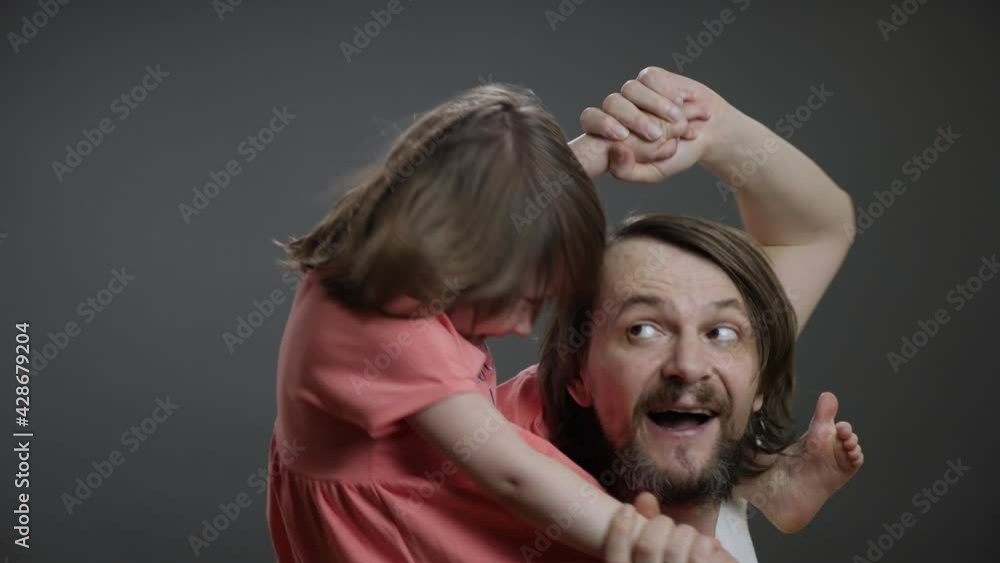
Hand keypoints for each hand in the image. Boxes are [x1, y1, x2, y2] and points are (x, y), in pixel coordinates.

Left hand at [569, 70, 704, 178]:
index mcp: (611, 134)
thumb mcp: (653, 172)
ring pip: (630, 89)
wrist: (709, 133)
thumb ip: (627, 171)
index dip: (601, 124)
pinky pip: (649, 78)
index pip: (591, 121)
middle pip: (611, 103)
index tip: (621, 136)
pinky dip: (667, 92)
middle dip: (634, 119)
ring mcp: (634, 93)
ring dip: (655, 106)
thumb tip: (613, 151)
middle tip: (656, 135)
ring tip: (678, 122)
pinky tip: (681, 103)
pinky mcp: (651, 78)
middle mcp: (619, 111)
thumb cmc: (677, 155)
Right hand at [603, 493, 735, 562]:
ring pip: (674, 547)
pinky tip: (705, 544)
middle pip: (646, 546)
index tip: (626, 509)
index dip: (619, 528)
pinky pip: (699, 556)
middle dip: (659, 524)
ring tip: (687, 535)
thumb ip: (644, 532)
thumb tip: (645, 497)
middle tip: (666, 524)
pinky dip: (703, 541)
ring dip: (684, 531)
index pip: (614, 555)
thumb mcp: (650, 559)